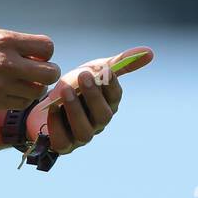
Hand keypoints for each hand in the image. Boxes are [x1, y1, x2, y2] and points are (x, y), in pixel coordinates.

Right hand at [0, 28, 60, 110]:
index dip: (44, 52)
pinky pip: (19, 104)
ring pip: (36, 92)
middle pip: (50, 73)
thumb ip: (6, 43)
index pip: (47, 47)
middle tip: (35, 72)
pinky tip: (8, 93)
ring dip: (32, 88)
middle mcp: (8, 63)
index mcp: (5, 40)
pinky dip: (19, 100)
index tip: (35, 55)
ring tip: (20, 84)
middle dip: (47, 73)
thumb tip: (25, 51)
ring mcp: (0, 86)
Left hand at [24, 46, 153, 154]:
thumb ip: (119, 62)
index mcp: (108, 104)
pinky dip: (56, 127)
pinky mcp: (63, 145)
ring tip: (65, 90)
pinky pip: (62, 142)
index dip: (112, 84)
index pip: (115, 97)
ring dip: (75, 110)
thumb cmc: (76, 87)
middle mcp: (98, 123)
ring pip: (84, 131)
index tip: (105, 69)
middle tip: (84, 75)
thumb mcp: (95, 70)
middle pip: (103, 116)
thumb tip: (150, 52)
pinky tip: (51, 108)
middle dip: (94, 95)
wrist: (46, 105)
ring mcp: (81, 136)